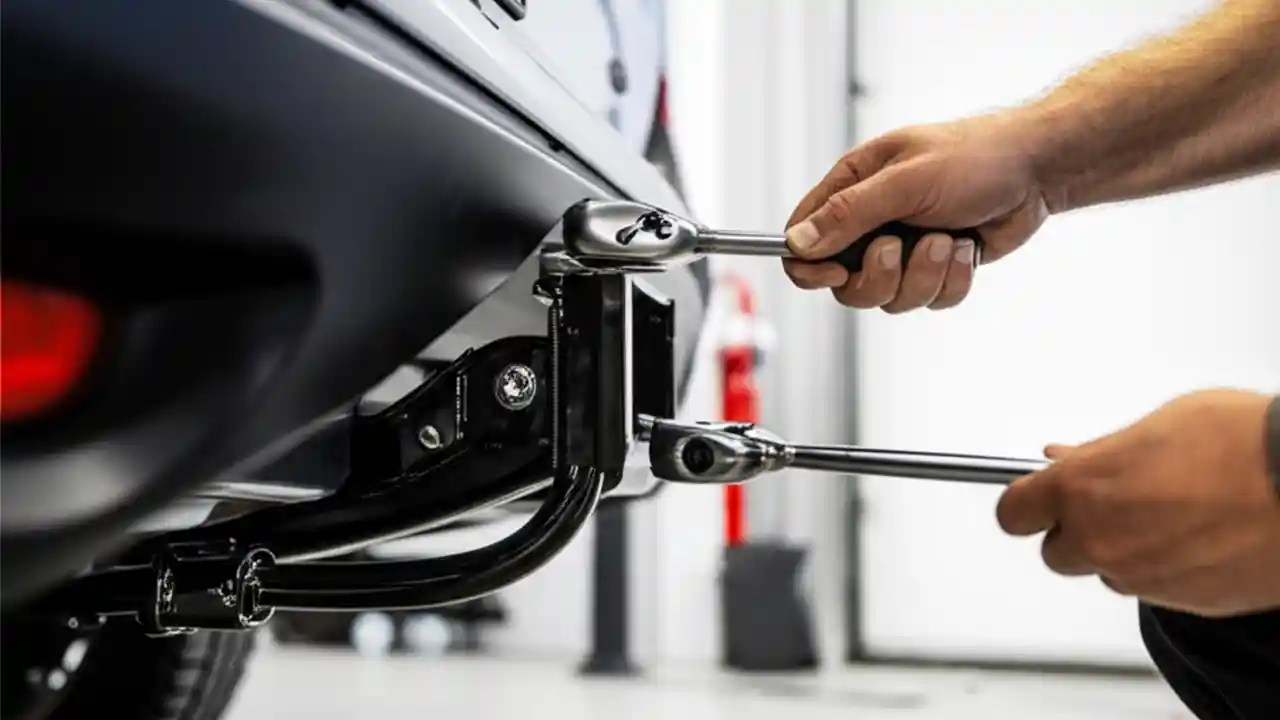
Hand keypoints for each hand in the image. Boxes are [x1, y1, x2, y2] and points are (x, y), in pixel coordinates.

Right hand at [783, 113, 1047, 311]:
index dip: (810, 265)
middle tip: (899, 250)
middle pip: (844, 283)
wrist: (1038, 170)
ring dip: (924, 276)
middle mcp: (872, 222)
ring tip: (948, 240)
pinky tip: (968, 247)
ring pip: (888, 298)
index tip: (837, 271)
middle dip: (879, 277)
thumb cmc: (977, 157)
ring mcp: (903, 248)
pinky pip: (929, 300)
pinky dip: (952, 281)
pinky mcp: (935, 268)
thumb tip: (798, 242)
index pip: (802, 238)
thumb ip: (848, 212)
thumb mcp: (906, 181)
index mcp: (853, 188)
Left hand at [996, 389, 1279, 616]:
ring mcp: (1141, 577)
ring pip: (1108, 571)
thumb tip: (1066, 458)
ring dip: (1122, 550)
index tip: (1033, 497)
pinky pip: (1153, 588)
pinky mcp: (1181, 602)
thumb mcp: (1157, 425)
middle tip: (1113, 502)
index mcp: (1082, 489)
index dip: (1024, 503)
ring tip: (1171, 513)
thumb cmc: (1244, 442)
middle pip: (1055, 552)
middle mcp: (1101, 540)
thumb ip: (1100, 452)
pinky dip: (1164, 568)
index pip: (1013, 512)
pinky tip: (1198, 537)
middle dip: (1075, 530)